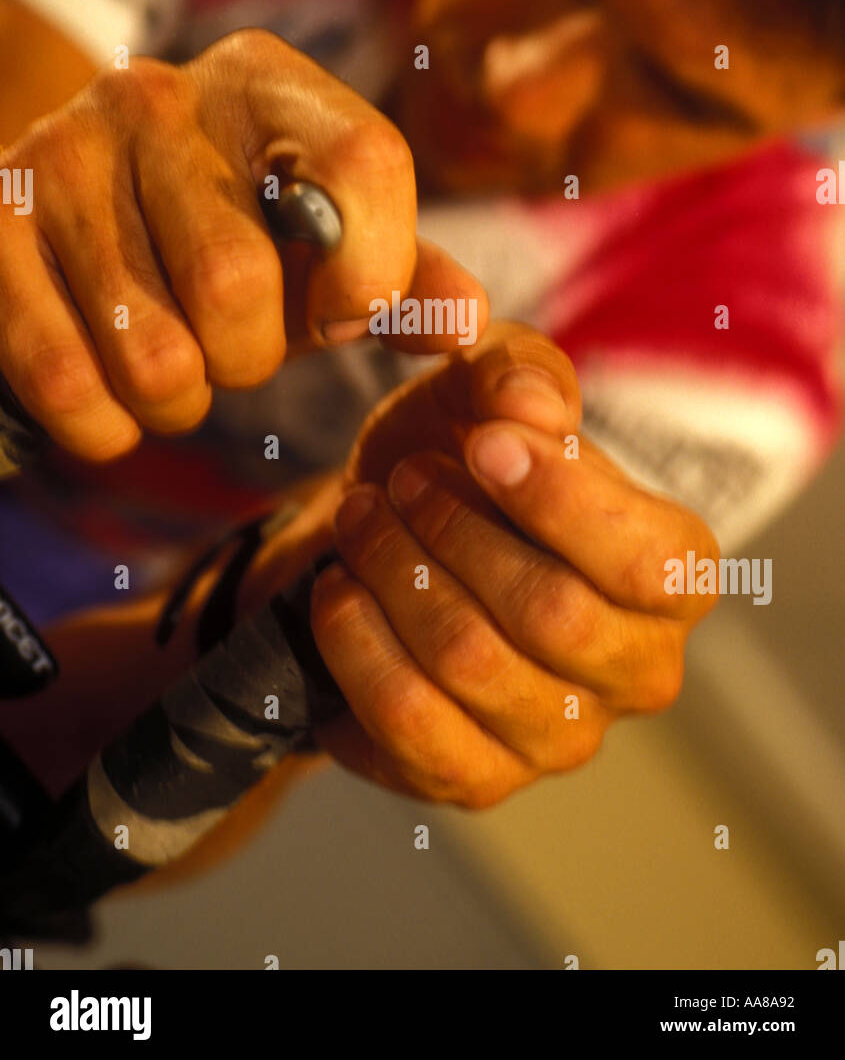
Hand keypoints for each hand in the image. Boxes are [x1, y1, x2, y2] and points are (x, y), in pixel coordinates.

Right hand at [0, 29, 485, 460]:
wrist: (78, 211)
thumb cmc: (228, 235)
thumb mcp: (322, 248)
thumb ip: (403, 280)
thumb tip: (468, 324)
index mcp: (266, 82)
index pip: (367, 161)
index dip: (374, 268)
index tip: (346, 314)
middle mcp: (159, 96)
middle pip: (241, 283)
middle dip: (250, 359)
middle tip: (234, 348)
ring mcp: (62, 151)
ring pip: (154, 351)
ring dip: (177, 399)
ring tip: (174, 367)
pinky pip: (64, 379)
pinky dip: (105, 424)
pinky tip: (113, 400)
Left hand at [310, 324, 719, 806]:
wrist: (385, 541)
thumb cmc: (459, 462)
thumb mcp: (487, 390)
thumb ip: (517, 375)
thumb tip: (528, 407)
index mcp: (676, 576)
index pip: (646, 561)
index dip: (558, 499)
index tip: (480, 441)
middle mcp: (641, 671)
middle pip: (551, 614)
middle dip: (453, 532)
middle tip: (400, 480)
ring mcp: (563, 739)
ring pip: (470, 662)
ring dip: (394, 573)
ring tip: (359, 518)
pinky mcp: (479, 780)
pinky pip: (410, 724)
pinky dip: (357, 645)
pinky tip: (338, 592)